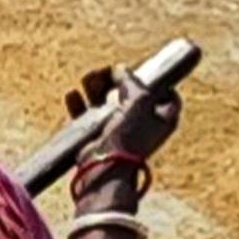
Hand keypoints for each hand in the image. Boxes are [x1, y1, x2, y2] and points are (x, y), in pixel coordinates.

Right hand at [65, 60, 178, 174]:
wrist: (106, 168)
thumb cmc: (129, 136)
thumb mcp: (138, 100)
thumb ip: (131, 81)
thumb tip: (120, 69)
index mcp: (163, 117)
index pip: (164, 92)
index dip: (153, 79)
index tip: (140, 70)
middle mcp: (143, 123)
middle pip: (130, 93)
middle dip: (115, 80)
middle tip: (103, 72)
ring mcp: (119, 130)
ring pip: (106, 101)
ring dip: (95, 88)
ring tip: (86, 80)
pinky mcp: (97, 138)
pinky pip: (87, 116)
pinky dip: (79, 104)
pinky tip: (73, 95)